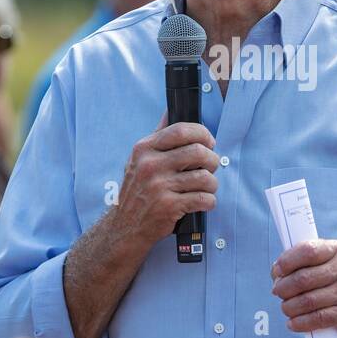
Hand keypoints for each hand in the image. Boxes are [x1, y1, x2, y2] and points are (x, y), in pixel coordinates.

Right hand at [112, 112, 218, 248]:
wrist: (124, 227)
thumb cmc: (137, 191)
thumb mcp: (138, 160)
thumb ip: (157, 136)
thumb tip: (169, 110)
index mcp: (144, 149)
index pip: (181, 130)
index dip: (203, 133)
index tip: (209, 142)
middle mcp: (150, 166)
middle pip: (198, 152)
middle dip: (212, 160)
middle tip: (210, 167)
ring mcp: (159, 187)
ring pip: (205, 177)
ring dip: (212, 184)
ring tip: (206, 187)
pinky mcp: (169, 207)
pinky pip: (204, 199)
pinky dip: (209, 202)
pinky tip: (202, 202)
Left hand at [270, 239, 336, 337]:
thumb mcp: (328, 264)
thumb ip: (305, 263)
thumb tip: (277, 274)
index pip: (307, 250)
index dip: (286, 262)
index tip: (277, 272)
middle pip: (303, 278)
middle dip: (283, 288)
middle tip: (278, 293)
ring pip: (307, 301)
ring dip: (289, 307)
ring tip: (286, 308)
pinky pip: (317, 319)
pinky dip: (300, 322)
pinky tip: (293, 323)